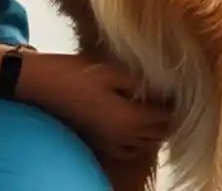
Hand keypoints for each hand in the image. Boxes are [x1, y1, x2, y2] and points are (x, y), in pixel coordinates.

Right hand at [16, 51, 170, 159]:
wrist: (41, 86)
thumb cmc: (75, 74)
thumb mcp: (112, 72)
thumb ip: (142, 83)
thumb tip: (167, 87)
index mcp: (131, 118)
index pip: (168, 116)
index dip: (177, 102)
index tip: (180, 86)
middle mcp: (125, 136)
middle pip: (161, 132)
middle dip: (170, 116)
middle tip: (171, 94)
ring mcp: (112, 141)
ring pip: (148, 142)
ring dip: (156, 128)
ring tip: (157, 107)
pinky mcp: (101, 141)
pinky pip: (130, 148)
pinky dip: (140, 139)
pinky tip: (136, 123)